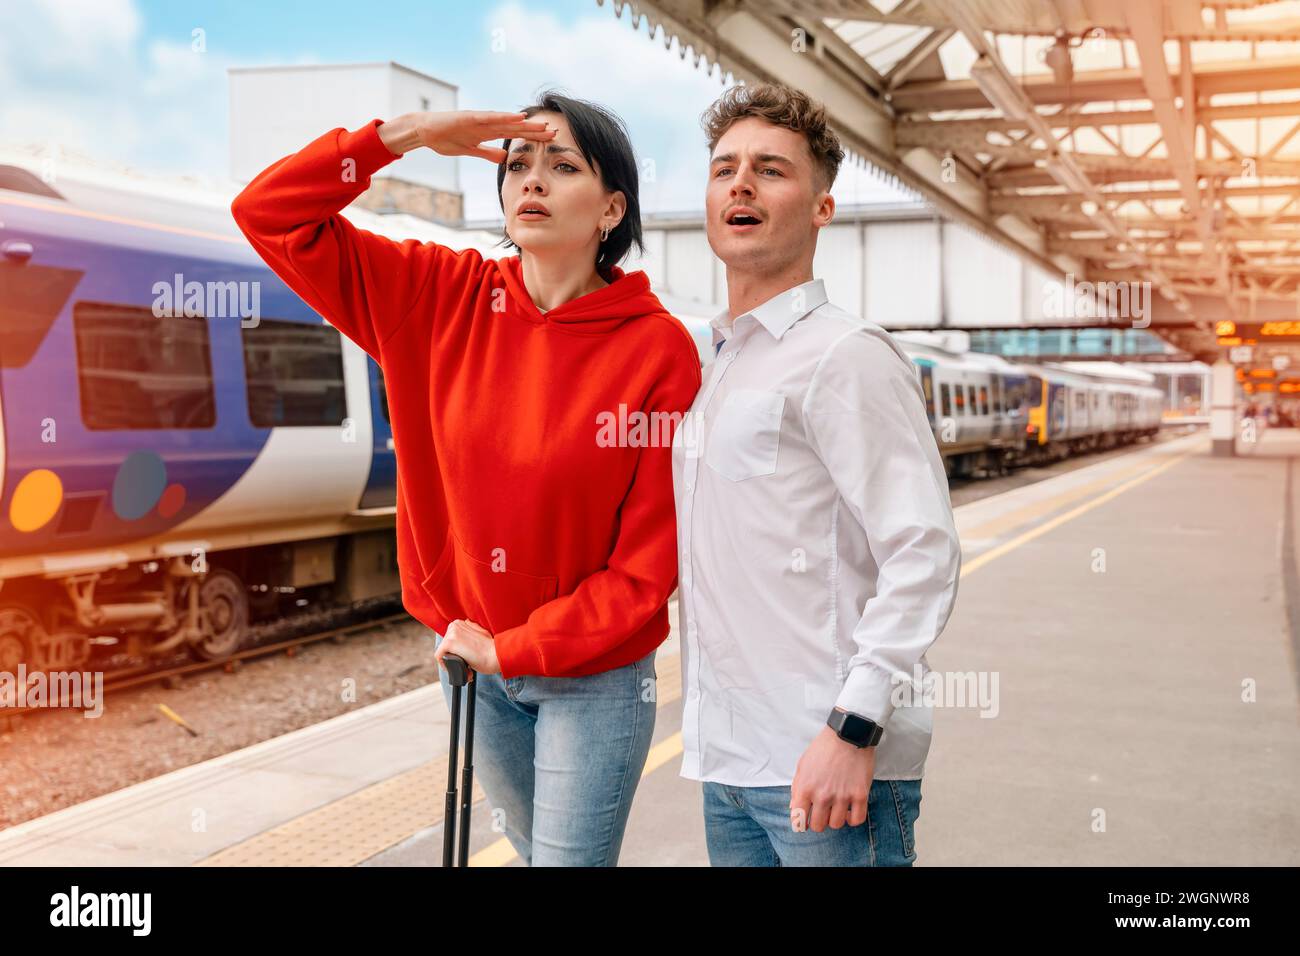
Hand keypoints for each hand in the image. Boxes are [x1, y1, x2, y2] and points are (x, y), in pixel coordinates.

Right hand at [379, 110, 554, 161]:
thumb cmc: (446, 138)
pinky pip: (490, 118)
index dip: (531, 137)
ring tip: (541, 125)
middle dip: (534, 131)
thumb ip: (487, 153)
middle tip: (554, 132)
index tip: (549, 140)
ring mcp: (479, 120)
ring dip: (525, 124)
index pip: (514, 135)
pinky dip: (504, 118)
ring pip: (507, 122)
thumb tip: (504, 158)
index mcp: (488, 132)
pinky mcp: (470, 118)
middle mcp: (487, 124)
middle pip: (515, 128)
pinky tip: (518, 118)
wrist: (425, 130)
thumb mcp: (471, 150)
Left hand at [433, 619, 500, 678]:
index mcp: (462, 622)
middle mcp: (455, 625)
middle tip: (466, 666)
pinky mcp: (449, 643)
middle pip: (445, 646)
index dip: (456, 652)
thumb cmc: (491, 649)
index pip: (450, 639)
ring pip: (443, 651)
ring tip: (466, 669)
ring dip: (452, 663)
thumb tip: (465, 635)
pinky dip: (445, 665)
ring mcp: (452, 633)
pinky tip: (457, 669)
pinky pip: (439, 656)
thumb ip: (471, 630)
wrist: (496, 656)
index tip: (464, 659)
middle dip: (454, 657)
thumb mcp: (482, 633)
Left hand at [789, 723, 875, 832]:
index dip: (800, 824)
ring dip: (835, 819)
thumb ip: (797, 788)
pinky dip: (852, 819)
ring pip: (836, 825)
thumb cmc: (823, 748)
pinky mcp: (860, 795)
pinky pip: (857, 820)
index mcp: (805, 788)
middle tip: (821, 814)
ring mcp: (842, 796)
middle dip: (818, 822)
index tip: (804, 822)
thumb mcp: (803, 764)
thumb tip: (795, 809)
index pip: (798, 820)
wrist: (848, 734)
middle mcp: (823, 795)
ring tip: (835, 809)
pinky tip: (849, 811)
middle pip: (818, 826)